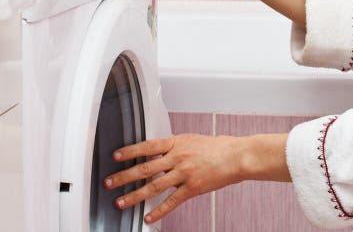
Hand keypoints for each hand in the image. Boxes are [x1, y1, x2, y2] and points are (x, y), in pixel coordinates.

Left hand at [103, 134, 244, 224]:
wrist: (237, 156)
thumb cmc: (218, 147)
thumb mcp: (193, 140)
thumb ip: (175, 147)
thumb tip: (159, 153)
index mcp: (177, 143)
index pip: (148, 146)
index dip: (130, 151)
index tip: (116, 156)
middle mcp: (178, 158)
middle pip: (145, 168)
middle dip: (124, 176)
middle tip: (109, 183)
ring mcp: (184, 173)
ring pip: (153, 186)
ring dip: (134, 195)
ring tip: (120, 202)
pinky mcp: (192, 188)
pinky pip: (171, 201)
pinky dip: (158, 211)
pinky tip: (148, 218)